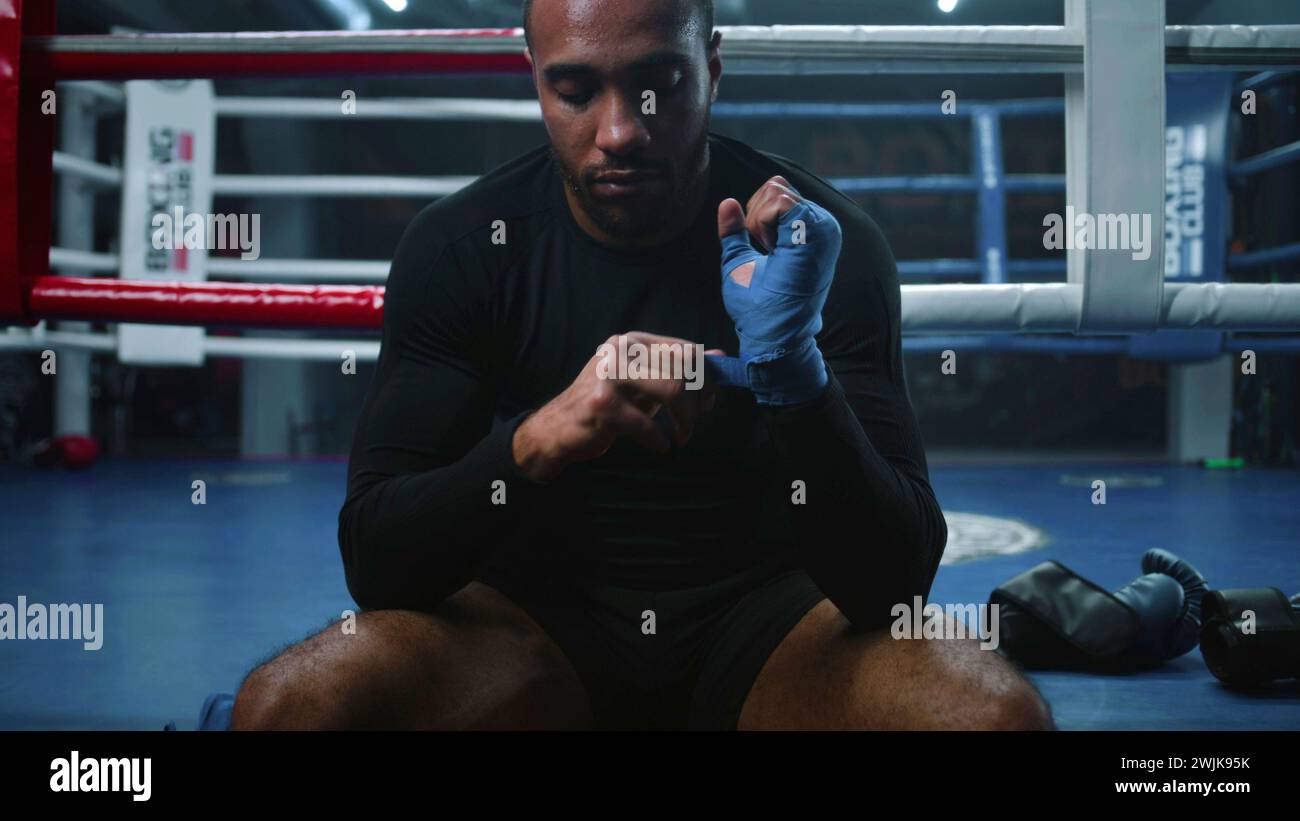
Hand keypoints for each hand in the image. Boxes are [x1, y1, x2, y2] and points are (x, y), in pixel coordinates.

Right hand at [513, 331, 723, 481]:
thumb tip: (721, 357)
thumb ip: (679, 369)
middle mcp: (620, 351)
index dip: (705, 377)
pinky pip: (648, 425)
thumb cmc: (609, 405)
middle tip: (693, 422)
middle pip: (684, 368)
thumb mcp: (645, 383)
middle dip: (698, 401)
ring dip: (685, 421)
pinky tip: (660, 445)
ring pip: (672, 390)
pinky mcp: (601, 405)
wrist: (560, 427)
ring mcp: (609, 376)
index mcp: (633, 342)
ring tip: (681, 436)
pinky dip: (659, 440)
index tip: (706, 401)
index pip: (686, 350)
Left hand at [714, 175, 841, 404]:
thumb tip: (727, 203)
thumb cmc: (759, 307)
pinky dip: (762, 223)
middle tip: (765, 252)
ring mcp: (823, 227)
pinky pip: (779, 201)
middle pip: (775, 187)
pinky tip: (771, 251)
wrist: (774, 335)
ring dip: (758, 222)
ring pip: (776, 190)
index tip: (764, 249)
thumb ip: (735, 233)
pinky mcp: (817, 231)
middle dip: (756, 216)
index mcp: (807, 231)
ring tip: (770, 254)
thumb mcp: (741, 263)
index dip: (756, 215)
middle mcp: (822, 225)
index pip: (776, 192)